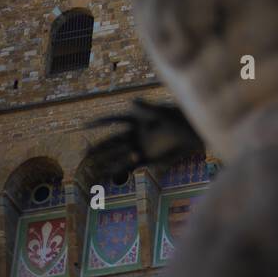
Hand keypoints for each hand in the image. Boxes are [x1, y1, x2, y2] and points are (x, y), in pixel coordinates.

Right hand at [87, 99, 203, 174]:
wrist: (194, 131)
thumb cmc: (179, 117)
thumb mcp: (163, 112)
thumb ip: (147, 107)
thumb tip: (131, 100)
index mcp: (138, 118)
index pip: (114, 119)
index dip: (99, 122)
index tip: (84, 126)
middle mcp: (136, 133)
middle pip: (113, 140)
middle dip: (98, 147)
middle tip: (82, 154)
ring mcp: (141, 146)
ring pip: (118, 155)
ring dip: (105, 161)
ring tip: (90, 168)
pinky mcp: (149, 158)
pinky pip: (131, 165)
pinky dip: (120, 170)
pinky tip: (109, 176)